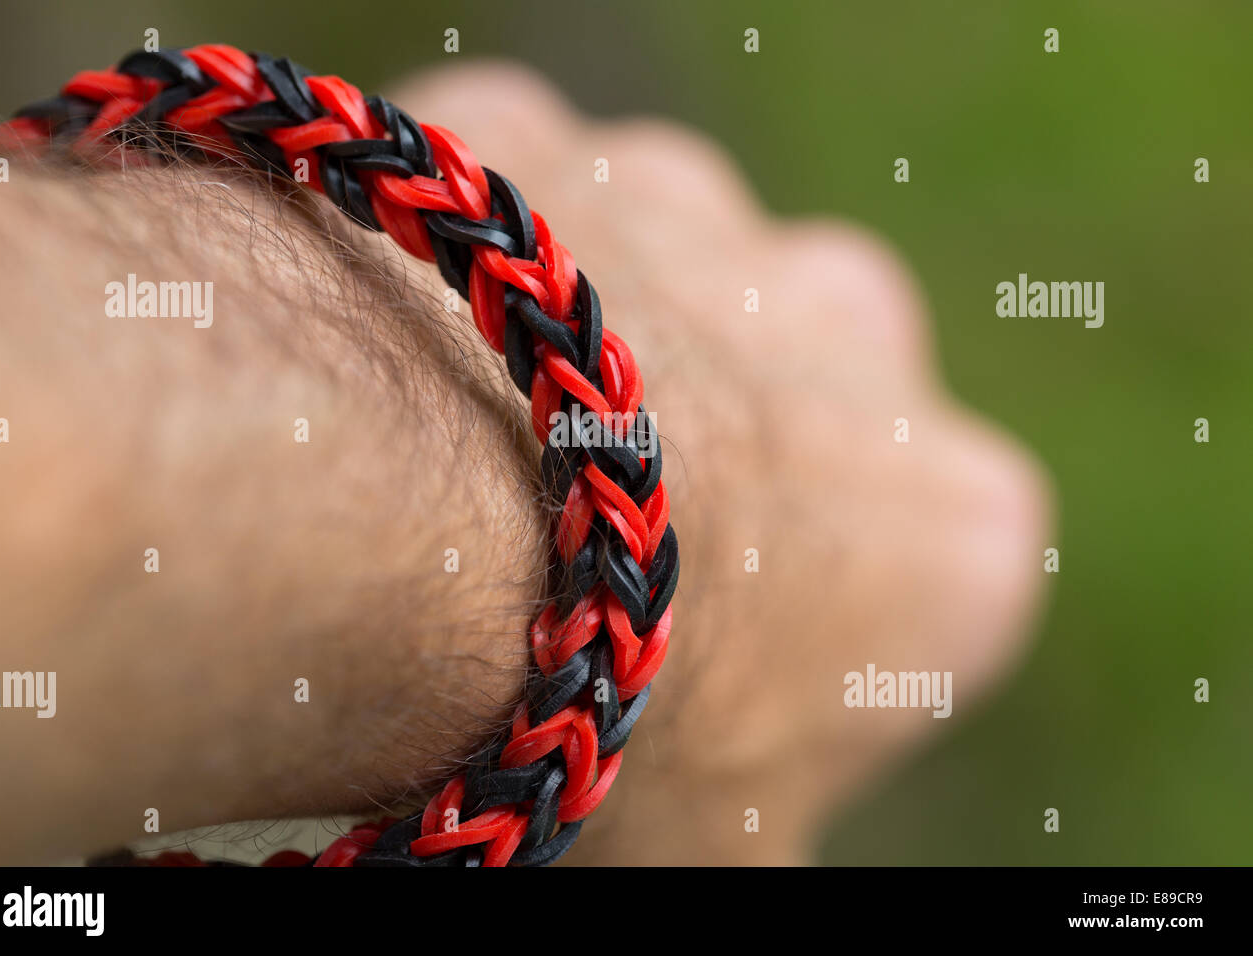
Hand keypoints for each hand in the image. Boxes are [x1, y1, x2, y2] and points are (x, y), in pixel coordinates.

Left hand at [389, 62, 1052, 863]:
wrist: (397, 528)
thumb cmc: (583, 728)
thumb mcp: (720, 846)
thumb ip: (765, 808)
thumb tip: (728, 825)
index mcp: (954, 521)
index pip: (907, 572)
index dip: (786, 624)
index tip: (691, 660)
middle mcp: (853, 328)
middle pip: (786, 400)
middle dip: (701, 467)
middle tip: (566, 556)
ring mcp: (691, 207)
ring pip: (639, 282)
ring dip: (574, 358)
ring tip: (453, 465)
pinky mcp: (535, 141)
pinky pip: (492, 211)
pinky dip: (442, 277)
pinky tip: (377, 364)